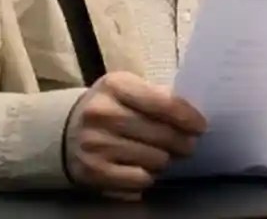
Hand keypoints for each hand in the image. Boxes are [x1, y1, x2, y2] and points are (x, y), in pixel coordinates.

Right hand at [64, 71, 206, 198]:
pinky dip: (148, 176)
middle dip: (183, 142)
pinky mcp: (94, 171)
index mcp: (115, 86)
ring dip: (165, 159)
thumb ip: (158, 96)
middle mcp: (103, 113)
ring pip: (156, 159)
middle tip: (188, 145)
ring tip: (161, 154)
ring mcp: (96, 144)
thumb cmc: (110, 106)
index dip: (187, 117)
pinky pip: (140, 179)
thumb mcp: (128, 89)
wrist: (66, 131)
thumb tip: (192, 115)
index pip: (163, 103)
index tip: (200, 126)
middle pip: (162, 134)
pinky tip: (144, 167)